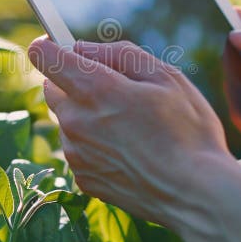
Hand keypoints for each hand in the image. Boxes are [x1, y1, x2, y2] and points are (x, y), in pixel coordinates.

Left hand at [27, 37, 235, 224]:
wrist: (196, 196)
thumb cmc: (188, 132)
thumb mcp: (166, 76)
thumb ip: (119, 53)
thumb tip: (82, 48)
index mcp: (95, 89)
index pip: (43, 56)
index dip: (49, 45)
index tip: (61, 46)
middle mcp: (76, 121)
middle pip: (51, 87)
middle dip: (73, 80)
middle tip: (115, 89)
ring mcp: (76, 153)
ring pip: (67, 120)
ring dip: (86, 114)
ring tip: (130, 126)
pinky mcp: (82, 178)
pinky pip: (78, 149)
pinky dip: (94, 144)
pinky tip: (128, 151)